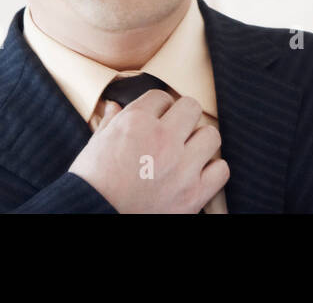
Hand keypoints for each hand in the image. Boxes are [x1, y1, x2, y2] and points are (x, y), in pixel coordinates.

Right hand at [69, 90, 228, 212]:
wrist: (92, 216)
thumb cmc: (91, 184)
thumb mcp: (95, 146)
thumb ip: (110, 123)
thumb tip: (115, 107)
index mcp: (136, 123)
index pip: (161, 96)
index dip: (157, 108)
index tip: (155, 118)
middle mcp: (162, 140)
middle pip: (191, 107)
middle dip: (182, 117)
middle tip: (173, 131)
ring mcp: (181, 168)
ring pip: (211, 135)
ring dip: (199, 141)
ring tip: (186, 152)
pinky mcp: (193, 195)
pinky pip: (221, 170)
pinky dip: (211, 171)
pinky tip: (196, 174)